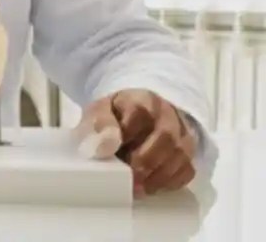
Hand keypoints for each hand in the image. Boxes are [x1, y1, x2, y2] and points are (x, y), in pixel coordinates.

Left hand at [73, 89, 196, 195]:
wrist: (137, 118)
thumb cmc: (115, 117)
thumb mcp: (99, 112)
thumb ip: (99, 124)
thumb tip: (105, 148)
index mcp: (142, 100)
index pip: (140, 113)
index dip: (127, 135)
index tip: (112, 151)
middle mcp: (167, 114)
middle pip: (166, 136)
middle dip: (145, 161)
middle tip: (128, 178)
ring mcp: (183, 133)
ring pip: (180, 154)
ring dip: (157, 176)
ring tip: (137, 188)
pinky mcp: (190, 153)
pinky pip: (188, 169)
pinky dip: (170, 182)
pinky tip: (152, 187)